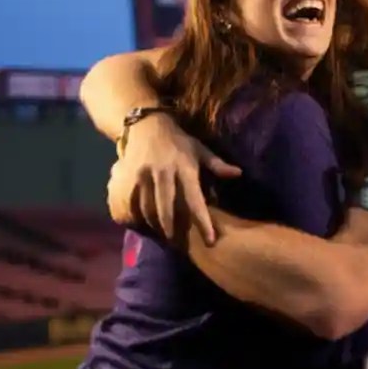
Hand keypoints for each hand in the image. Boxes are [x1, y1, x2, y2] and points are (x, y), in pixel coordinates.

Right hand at [106, 113, 240, 243]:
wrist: (146, 125)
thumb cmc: (178, 141)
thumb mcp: (199, 150)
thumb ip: (217, 165)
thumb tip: (238, 174)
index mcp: (185, 168)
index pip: (195, 199)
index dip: (203, 221)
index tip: (211, 240)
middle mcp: (164, 172)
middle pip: (167, 208)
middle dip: (173, 229)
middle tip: (178, 243)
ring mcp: (144, 175)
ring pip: (148, 208)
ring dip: (156, 225)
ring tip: (163, 237)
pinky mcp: (129, 177)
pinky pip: (132, 203)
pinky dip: (138, 217)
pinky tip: (145, 225)